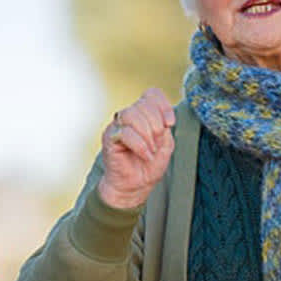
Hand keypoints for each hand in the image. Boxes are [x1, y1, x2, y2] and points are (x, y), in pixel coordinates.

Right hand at [98, 88, 175, 208]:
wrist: (135, 186)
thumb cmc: (148, 165)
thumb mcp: (165, 145)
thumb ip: (165, 129)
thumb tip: (161, 120)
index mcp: (144, 114)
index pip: (151, 94)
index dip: (163, 105)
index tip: (170, 123)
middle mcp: (129, 116)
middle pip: (143, 104)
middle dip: (156, 124)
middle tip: (157, 143)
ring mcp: (118, 126)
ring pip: (132, 114)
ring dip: (147, 134)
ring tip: (151, 150)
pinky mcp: (109, 138)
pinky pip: (124, 133)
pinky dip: (139, 145)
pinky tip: (145, 155)